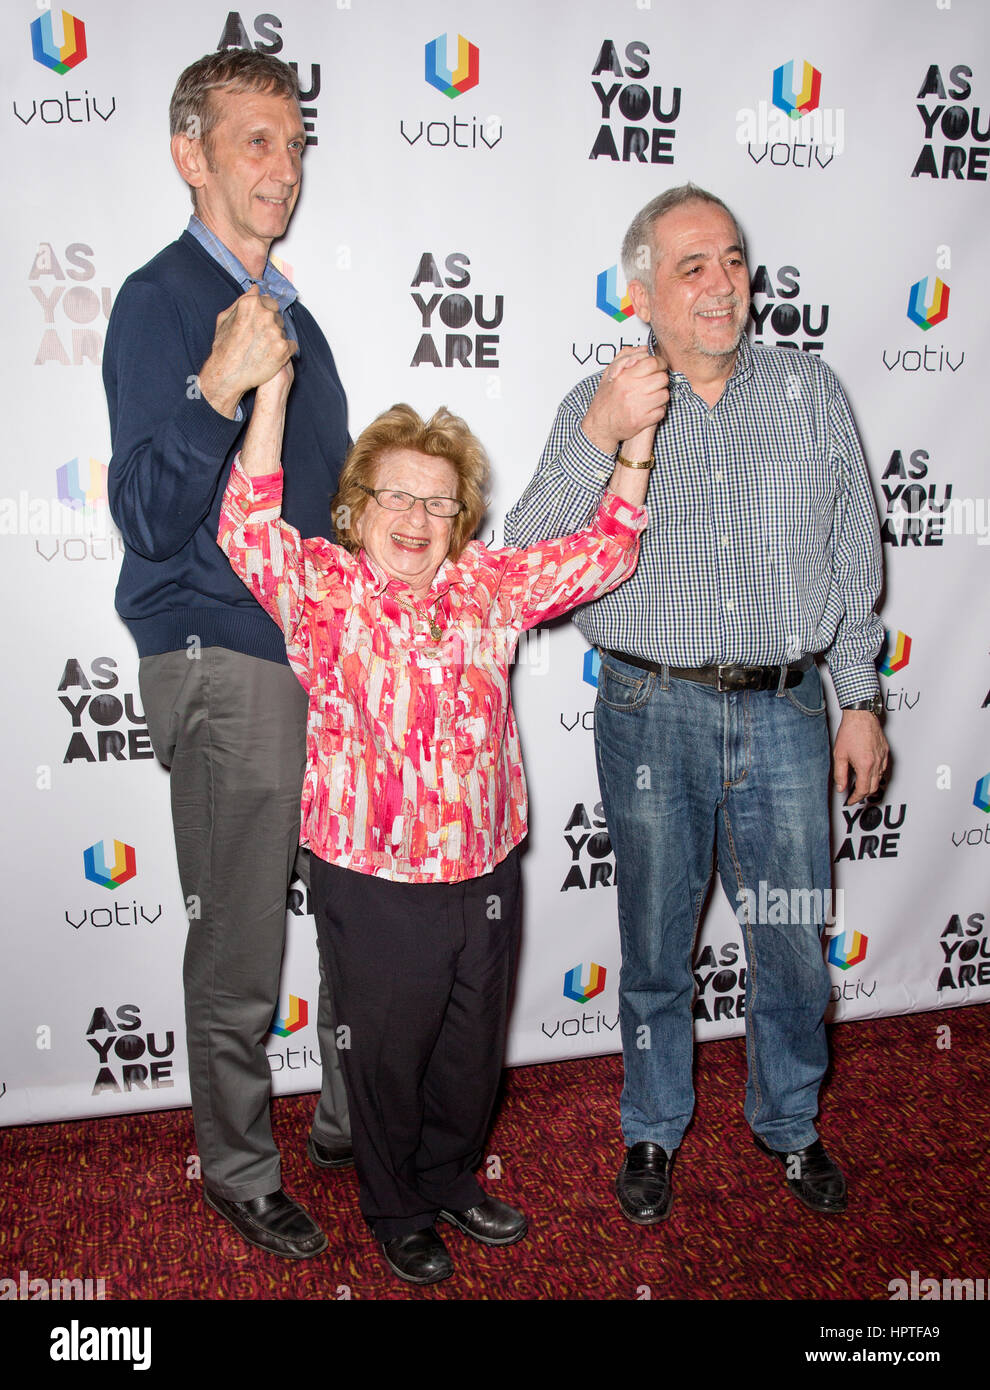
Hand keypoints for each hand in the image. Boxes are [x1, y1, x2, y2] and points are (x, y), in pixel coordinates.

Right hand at [197, 286, 295, 417]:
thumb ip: (242, 300)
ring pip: (284, 331)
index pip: (270, 301)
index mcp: (251, 304)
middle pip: (278, 316)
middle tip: (259, 340)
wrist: (227, 373)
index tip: (259, 324)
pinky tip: (271, 356)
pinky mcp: (283, 348)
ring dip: (277, 338)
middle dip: (271, 325)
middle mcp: (265, 315)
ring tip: (262, 349)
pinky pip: (292, 345)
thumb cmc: (223, 347)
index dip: (265, 313)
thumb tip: (256, 289)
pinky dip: (285, 351)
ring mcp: (275, 331)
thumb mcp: (225, 318)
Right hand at [583, 347, 669, 454]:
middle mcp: (631, 391)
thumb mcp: (609, 373)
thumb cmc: (605, 400)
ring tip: (652, 396)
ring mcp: (637, 406)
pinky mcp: (641, 421)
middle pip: (662, 378)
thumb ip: (625, 357)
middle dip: (660, 380)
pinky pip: (661, 411)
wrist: (599, 426)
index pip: (653, 362)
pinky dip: (658, 410)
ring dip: (661, 395)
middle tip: (654, 384)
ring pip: (664, 394)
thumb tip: (643, 350)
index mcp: (624, 377)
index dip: (658, 364)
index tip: (657, 368)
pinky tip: (650, 408)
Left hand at [833, 710, 888, 805]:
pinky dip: (876, 774)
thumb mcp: (840, 755)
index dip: (855, 798)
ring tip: (860, 785)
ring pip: (880, 778)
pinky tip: (868, 772)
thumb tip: (841, 787)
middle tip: (855, 796)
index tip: (850, 801)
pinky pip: (883, 768)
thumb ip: (840, 774)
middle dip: (864, 795)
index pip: (862, 790)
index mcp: (865, 765)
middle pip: (873, 787)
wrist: (861, 715)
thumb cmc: (850, 731)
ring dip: (870, 784)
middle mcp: (876, 762)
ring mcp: (883, 757)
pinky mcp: (885, 751)